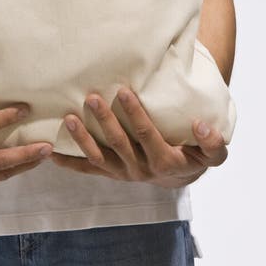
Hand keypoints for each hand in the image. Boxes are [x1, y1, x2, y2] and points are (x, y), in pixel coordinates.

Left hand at [51, 88, 226, 186]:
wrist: (179, 174)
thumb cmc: (194, 154)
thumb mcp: (213, 153)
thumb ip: (214, 142)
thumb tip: (201, 124)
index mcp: (165, 162)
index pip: (148, 135)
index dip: (136, 115)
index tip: (124, 91)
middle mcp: (141, 170)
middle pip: (119, 144)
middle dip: (105, 121)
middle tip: (92, 97)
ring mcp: (122, 173)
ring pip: (99, 157)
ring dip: (83, 138)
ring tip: (69, 118)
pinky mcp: (110, 173)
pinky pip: (88, 170)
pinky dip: (70, 163)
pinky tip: (51, 153)